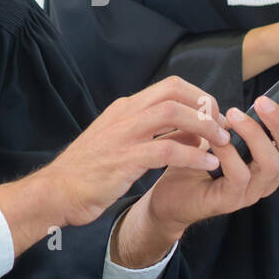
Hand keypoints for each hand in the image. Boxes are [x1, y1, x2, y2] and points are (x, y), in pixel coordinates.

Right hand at [26, 75, 230, 228]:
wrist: (56, 191)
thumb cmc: (87, 171)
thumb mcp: (117, 141)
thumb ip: (146, 132)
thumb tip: (185, 128)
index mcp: (124, 108)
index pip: (170, 86)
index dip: (198, 97)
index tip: (214, 116)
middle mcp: (125, 114)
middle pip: (174, 91)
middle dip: (205, 105)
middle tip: (222, 127)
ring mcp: (124, 135)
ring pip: (173, 113)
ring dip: (204, 126)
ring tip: (222, 143)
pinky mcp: (125, 159)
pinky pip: (168, 149)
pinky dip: (194, 155)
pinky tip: (208, 164)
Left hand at [111, 96, 278, 265]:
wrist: (170, 195)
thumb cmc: (199, 162)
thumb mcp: (226, 137)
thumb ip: (244, 123)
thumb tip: (255, 98)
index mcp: (271, 163)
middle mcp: (267, 179)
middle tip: (263, 102)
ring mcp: (251, 192)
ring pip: (270, 164)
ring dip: (255, 134)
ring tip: (235, 115)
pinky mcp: (230, 200)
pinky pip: (240, 175)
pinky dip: (230, 154)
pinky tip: (217, 140)